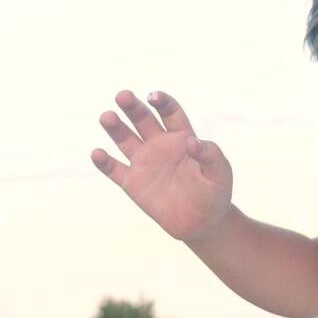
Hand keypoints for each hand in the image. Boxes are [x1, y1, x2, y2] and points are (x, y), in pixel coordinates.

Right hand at [91, 90, 233, 242]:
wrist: (202, 222)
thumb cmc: (215, 193)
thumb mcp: (219, 173)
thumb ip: (210, 154)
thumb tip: (192, 141)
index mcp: (182, 137)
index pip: (170, 113)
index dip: (162, 102)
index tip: (154, 97)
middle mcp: (160, 145)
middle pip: (143, 120)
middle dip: (133, 107)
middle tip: (123, 95)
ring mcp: (144, 162)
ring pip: (125, 139)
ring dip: (115, 127)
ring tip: (107, 117)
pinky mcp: (132, 183)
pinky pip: (114, 170)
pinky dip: (104, 162)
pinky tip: (97, 153)